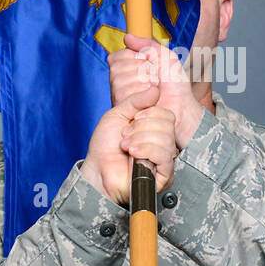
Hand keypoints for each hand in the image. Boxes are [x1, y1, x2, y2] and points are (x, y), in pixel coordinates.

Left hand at [80, 86, 177, 204]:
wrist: (97, 170)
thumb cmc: (105, 147)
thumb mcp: (118, 115)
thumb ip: (136, 101)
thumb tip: (155, 90)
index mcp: (155, 130)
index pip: (167, 114)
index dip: (149, 114)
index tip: (131, 121)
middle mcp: (163, 144)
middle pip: (167, 124)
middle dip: (141, 127)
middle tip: (125, 136)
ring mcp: (164, 160)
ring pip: (166, 139)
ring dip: (140, 139)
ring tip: (126, 147)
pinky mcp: (164, 176)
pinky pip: (165, 156)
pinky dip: (146, 151)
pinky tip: (132, 154)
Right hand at [108, 33, 203, 148]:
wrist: (182, 106)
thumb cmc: (175, 84)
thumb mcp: (165, 57)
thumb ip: (147, 45)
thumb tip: (127, 37)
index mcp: (127, 68)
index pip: (116, 56)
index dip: (135, 58)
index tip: (149, 64)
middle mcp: (120, 82)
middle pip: (117, 67)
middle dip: (142, 70)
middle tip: (155, 80)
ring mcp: (120, 96)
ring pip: (120, 80)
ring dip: (144, 82)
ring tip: (154, 90)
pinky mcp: (124, 109)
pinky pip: (124, 94)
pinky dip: (143, 93)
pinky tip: (151, 99)